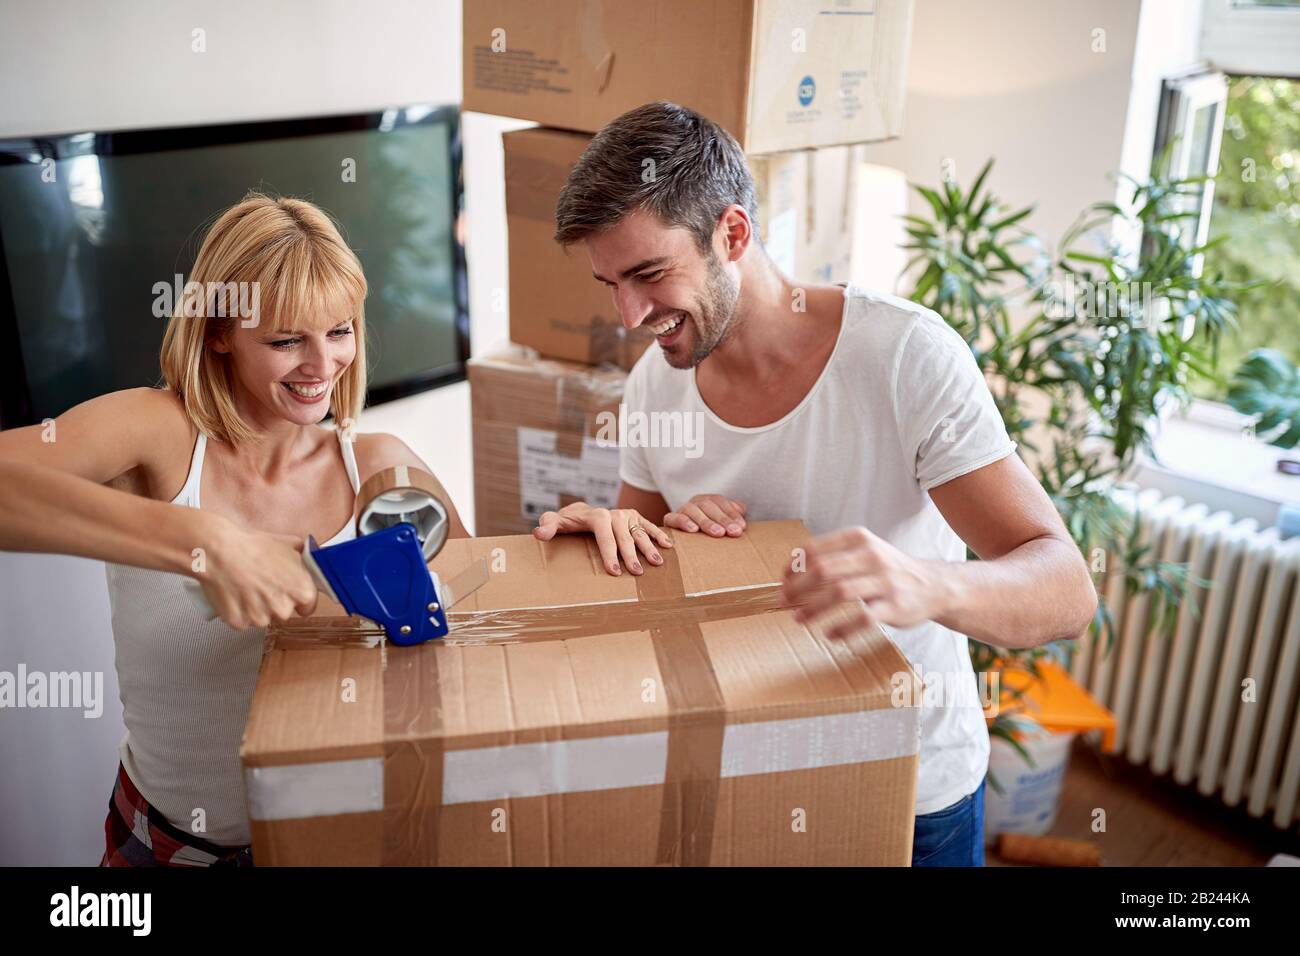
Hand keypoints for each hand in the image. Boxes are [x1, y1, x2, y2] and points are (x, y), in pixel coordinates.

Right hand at [194, 519, 319, 629]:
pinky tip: (233, 594)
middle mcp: (284, 609)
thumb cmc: (253, 546)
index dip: (297, 598)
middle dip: (274, 602)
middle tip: (261, 584)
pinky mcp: (239, 622)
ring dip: (255, 607)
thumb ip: (303, 556)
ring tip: (245, 586)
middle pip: (283, 612)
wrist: (220, 550)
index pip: (307, 606)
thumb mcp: (288, 543)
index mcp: (302, 592)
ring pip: (261, 618)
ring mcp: (260, 618)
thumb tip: (307, 557)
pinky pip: (242, 621)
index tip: (287, 592)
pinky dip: (237, 611)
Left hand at [533, 502, 672, 575]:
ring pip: (639, 532)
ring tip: (657, 562)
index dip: (609, 552)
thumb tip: (539, 533)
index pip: (605, 535)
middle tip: (637, 573)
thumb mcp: (554, 522)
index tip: (613, 570)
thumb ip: (548, 526)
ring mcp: (626, 515)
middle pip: (624, 536)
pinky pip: (648, 526)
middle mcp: (614, 513)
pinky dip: (659, 535)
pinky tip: (668, 546)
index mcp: (596, 515)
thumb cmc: (566, 522)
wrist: (579, 512)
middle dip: (631, 554)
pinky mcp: (635, 517)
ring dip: (649, 547)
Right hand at [663, 494, 747, 536]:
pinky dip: (683, 522)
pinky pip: (673, 518)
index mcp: (708, 500)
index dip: (731, 513)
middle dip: (723, 519)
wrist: (685, 539)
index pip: (720, 502)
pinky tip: (693, 530)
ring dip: (706, 521)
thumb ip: (733, 513)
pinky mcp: (670, 520)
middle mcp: (694, 503)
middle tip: (733, 532)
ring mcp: (681, 510)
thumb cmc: (710, 531)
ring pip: (692, 510)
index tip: (742, 527)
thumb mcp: (724, 522)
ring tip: (717, 533)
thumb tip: (741, 510)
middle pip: (708, 506)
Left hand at [781, 527, 947, 639]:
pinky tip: (830, 635)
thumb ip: (833, 555)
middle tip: (782, 600)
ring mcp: (884, 582)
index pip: (816, 548)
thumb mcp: (864, 550)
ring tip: (798, 619)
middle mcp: (872, 556)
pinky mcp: (894, 606)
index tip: (783, 580)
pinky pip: (862, 619)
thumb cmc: (889, 569)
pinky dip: (842, 629)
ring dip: (813, 608)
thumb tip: (792, 570)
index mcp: (859, 539)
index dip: (794, 566)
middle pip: (824, 570)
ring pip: (840, 593)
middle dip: (798, 587)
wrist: (933, 585)